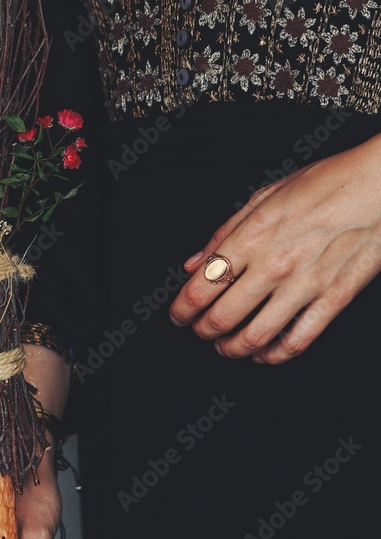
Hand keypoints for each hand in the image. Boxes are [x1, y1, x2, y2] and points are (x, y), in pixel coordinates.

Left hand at [168, 134, 380, 363]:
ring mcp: (305, 285)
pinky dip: (275, 355)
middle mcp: (274, 264)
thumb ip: (226, 232)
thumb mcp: (266, 196)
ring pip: (256, 336)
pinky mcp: (333, 299)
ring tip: (225, 347)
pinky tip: (265, 354)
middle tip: (197, 330)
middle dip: (202, 330)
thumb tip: (195, 262)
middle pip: (222, 316)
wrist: (380, 186)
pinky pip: (298, 340)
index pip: (202, 286)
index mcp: (253, 236)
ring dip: (233, 348)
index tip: (178, 314)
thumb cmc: (326, 183)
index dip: (182, 308)